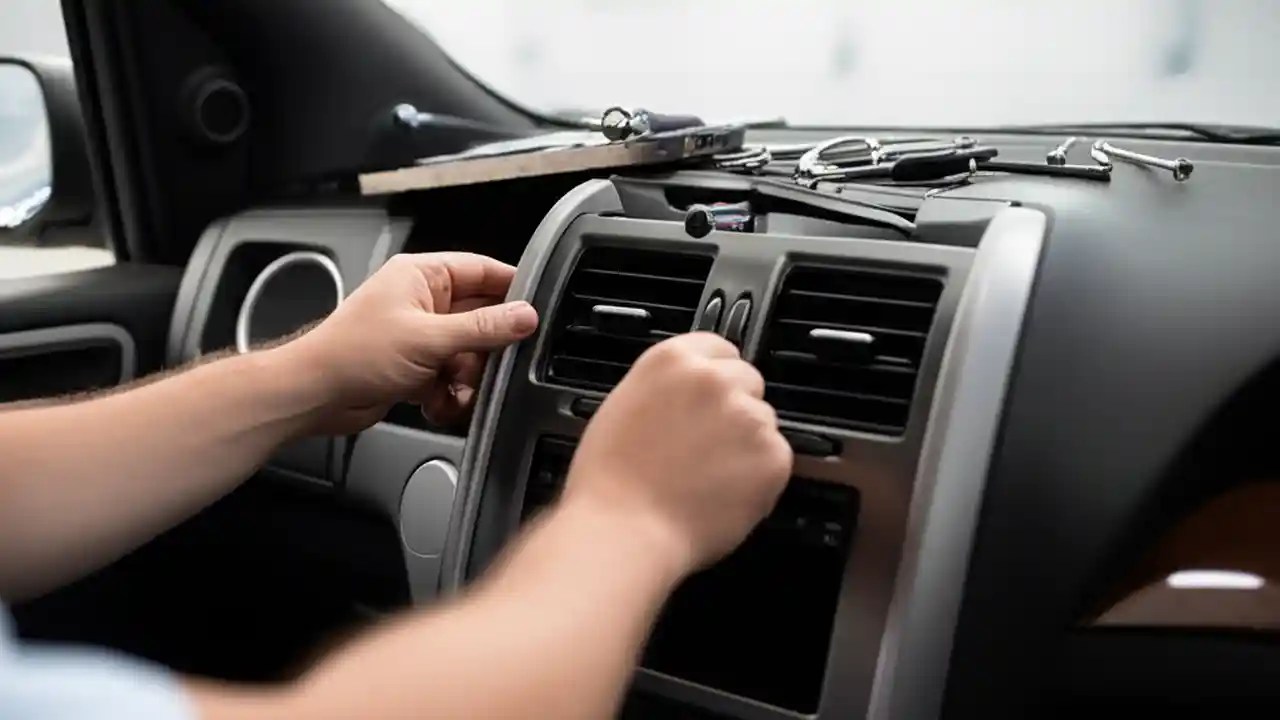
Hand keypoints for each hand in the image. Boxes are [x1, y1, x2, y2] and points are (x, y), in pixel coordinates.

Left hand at [283, 252, 538, 434]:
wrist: (315, 395)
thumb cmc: (354, 354)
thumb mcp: (429, 339)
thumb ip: (483, 329)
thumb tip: (525, 316)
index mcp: (423, 276)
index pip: (483, 271)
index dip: (513, 290)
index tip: (537, 311)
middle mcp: (422, 301)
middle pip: (481, 319)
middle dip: (486, 350)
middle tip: (493, 366)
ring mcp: (419, 335)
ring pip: (468, 354)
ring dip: (467, 379)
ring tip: (457, 393)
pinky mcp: (415, 366)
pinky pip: (450, 377)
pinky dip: (449, 394)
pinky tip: (438, 404)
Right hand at [561, 333, 792, 575]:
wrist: (624, 532)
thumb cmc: (610, 482)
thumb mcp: (625, 407)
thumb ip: (666, 389)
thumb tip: (689, 395)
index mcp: (673, 360)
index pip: (719, 348)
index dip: (715, 377)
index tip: (708, 401)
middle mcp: (715, 379)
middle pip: (747, 380)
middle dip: (733, 409)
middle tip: (705, 446)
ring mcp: (748, 416)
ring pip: (763, 421)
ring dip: (746, 443)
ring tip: (708, 476)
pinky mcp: (773, 455)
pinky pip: (776, 458)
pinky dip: (758, 477)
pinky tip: (722, 493)